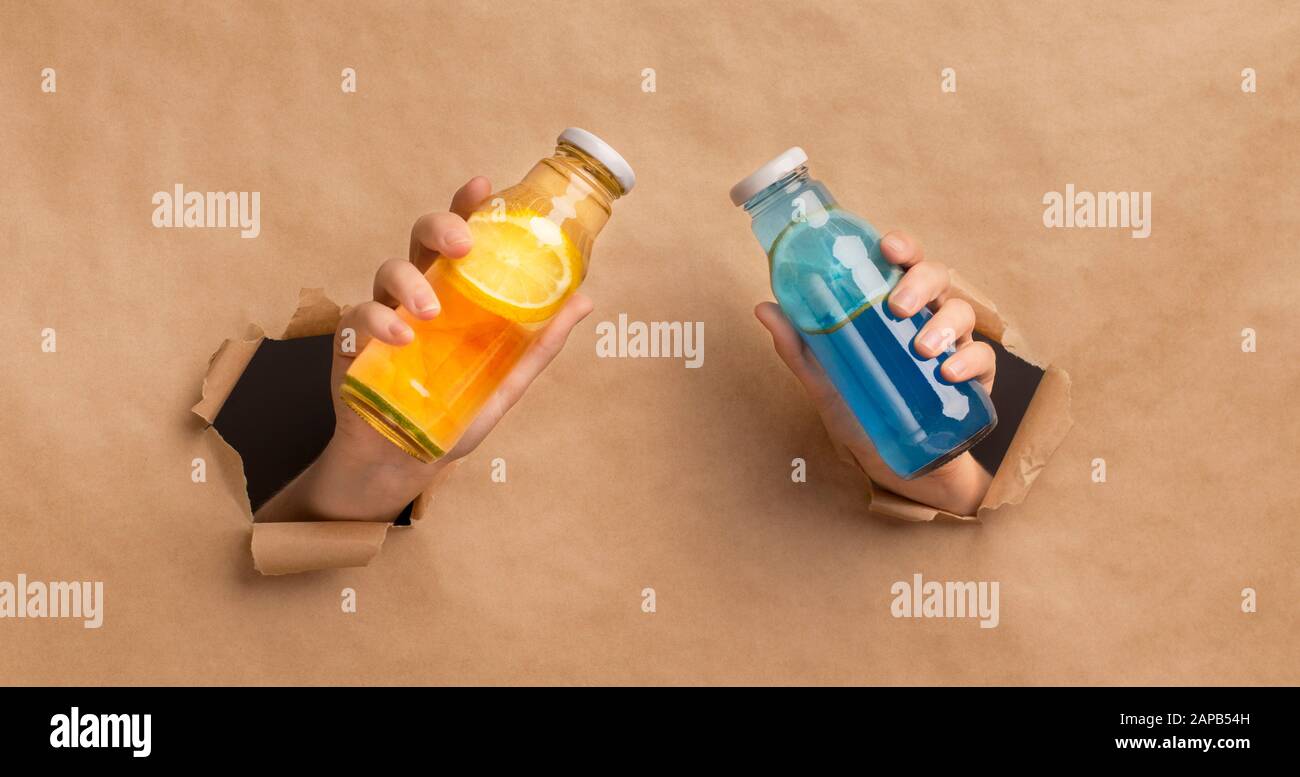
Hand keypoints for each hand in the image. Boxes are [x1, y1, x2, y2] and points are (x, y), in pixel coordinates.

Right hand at [255, 176, 593, 523]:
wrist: (405, 461)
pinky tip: (401, 337)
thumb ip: (540, 343)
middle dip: (439, 228)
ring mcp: (384, 314)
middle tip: (462, 247)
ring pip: (388, 271)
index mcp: (455, 292)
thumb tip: (584, 300)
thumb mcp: (506, 381)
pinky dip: (379, 321)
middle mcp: (419, 293)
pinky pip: (359, 316)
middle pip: (421, 239)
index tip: (481, 185)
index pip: (459, 238)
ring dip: (409, 283)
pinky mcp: (354, 342)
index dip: (466, 206)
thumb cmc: (454, 412)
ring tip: (430, 312)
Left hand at [755, 230, 995, 515]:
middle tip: (899, 307)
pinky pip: (984, 357)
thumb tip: (763, 307)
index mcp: (892, 310)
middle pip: (937, 278)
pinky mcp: (975, 379)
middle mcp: (926, 320)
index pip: (902, 265)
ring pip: (962, 312)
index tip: (888, 247)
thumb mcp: (827, 385)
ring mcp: (953, 347)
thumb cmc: (864, 417)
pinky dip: (970, 360)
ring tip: (923, 349)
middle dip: (920, 282)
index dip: (902, 247)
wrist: (900, 470)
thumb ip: (799, 349)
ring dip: (945, 323)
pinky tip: (950, 373)